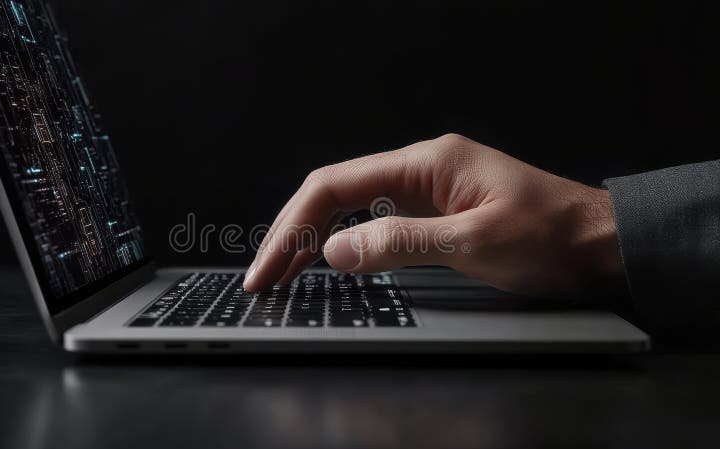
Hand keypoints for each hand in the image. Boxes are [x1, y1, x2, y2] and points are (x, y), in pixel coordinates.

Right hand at [244, 134, 622, 297]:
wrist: (599, 243)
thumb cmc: (552, 236)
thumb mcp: (475, 242)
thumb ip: (401, 242)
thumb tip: (337, 248)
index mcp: (425, 163)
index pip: (336, 185)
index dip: (294, 227)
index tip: (270, 264)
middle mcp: (420, 169)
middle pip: (335, 192)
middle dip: (293, 233)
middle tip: (265, 275)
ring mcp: (426, 189)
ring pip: (351, 206)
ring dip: (314, 238)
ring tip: (283, 272)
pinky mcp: (434, 211)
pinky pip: (375, 220)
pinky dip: (345, 241)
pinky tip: (330, 261)